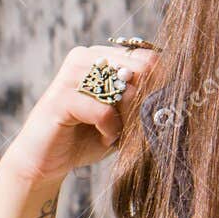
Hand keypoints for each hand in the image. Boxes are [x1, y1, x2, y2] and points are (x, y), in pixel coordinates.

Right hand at [0, 44, 159, 194]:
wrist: (46, 161)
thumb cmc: (88, 136)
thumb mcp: (124, 116)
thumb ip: (144, 100)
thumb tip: (172, 91)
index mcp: (102, 56)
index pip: (147, 58)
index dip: (157, 86)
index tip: (150, 110)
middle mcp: (86, 58)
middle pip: (141, 70)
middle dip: (143, 103)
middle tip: (131, 124)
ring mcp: (71, 75)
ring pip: (124, 89)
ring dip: (127, 118)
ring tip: (115, 131)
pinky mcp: (60, 98)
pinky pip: (104, 111)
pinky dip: (111, 128)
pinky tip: (105, 137)